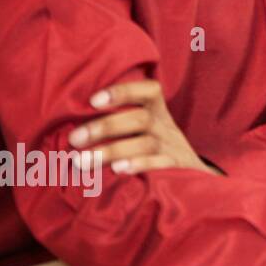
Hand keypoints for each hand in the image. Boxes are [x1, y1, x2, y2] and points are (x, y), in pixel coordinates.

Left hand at [68, 80, 215, 175]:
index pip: (148, 91)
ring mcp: (171, 148)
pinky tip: (118, 171)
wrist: (194, 174)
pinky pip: (160, 165)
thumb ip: (120, 118)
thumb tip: (71, 123)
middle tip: (75, 139)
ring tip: (82, 162)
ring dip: (112, 151)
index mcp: (157, 111)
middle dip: (105, 127)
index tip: (94, 101)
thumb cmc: (154, 145)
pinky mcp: (176, 169)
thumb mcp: (147, 126)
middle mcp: (164, 127)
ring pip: (145, 144)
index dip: (123, 92)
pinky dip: (139, 165)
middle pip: (140, 119)